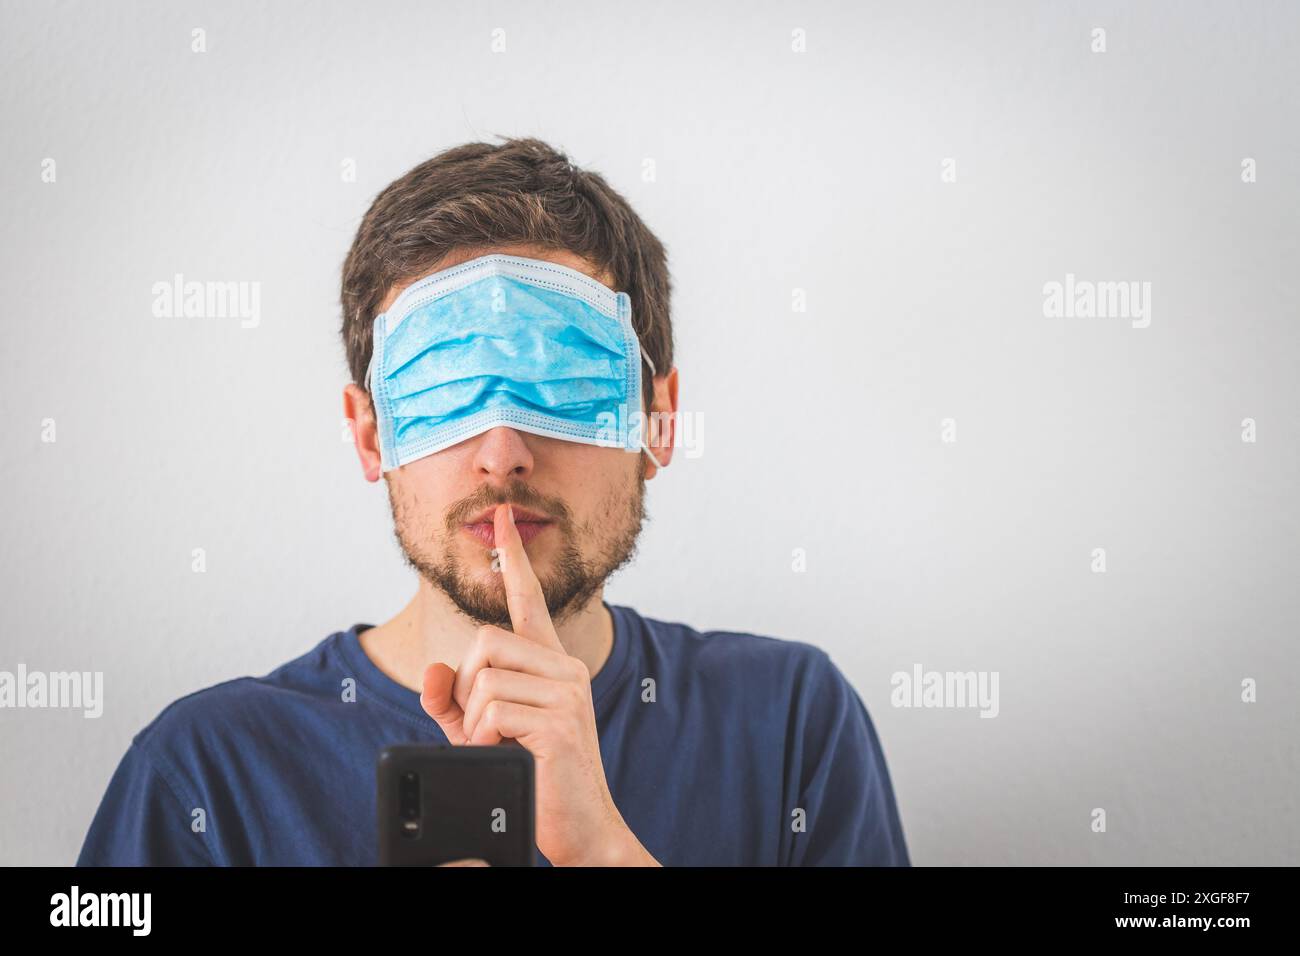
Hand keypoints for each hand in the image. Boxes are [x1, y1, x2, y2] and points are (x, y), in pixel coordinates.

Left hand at [419, 503, 657, 866]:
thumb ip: (455, 703)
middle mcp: (565, 669)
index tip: (502, 520)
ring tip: (498, 747)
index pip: (530, 600)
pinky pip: (492, 709)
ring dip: (473, 720)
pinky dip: (482, 737)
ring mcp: (567, 693)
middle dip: (467, 690)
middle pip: (486, 643)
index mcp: (552, 664)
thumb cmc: (536, 778)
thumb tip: (436, 669)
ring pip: (485, 677)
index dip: (514, 558)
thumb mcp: (484, 734)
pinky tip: (505, 754)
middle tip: (484, 731)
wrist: (582, 828)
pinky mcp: (560, 722)